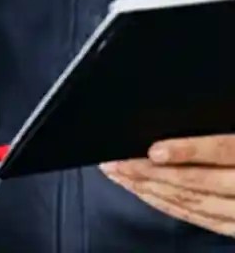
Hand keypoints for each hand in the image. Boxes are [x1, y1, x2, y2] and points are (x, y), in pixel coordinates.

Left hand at [101, 135, 234, 235]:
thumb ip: (222, 132)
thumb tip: (188, 119)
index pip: (222, 150)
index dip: (188, 150)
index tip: (154, 151)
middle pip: (197, 181)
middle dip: (151, 172)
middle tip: (115, 162)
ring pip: (193, 201)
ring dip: (151, 188)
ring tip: (118, 175)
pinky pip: (198, 217)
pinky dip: (167, 204)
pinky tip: (142, 193)